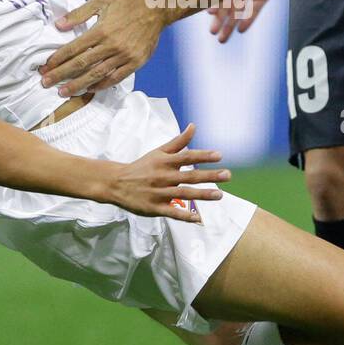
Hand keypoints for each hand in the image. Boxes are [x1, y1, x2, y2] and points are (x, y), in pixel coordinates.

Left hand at [41, 0, 165, 95]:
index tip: (46, 67)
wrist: (155, 8)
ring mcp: (124, 55)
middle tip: (46, 83)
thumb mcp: (100, 0)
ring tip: (64, 92)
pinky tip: (90, 89)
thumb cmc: (126, 2)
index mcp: (101, 30)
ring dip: (78, 84)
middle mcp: (111, 45)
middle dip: (62, 75)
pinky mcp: (135, 62)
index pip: (74, 48)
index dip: (58, 59)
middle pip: (81, 64)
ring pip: (97, 74)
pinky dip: (102, 85)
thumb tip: (58, 25)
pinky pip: (116, 78)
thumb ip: (78, 14)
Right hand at [105, 123, 229, 222]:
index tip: (219, 155)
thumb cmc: (141, 166)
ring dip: (202, 194)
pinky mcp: (154, 208)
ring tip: (220, 194)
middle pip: (189, 176)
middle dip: (209, 176)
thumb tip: (194, 126)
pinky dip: (184, 216)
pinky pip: (171, 212)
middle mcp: (163, 176)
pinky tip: (198, 218)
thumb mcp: (158, 152)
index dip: (203, 156)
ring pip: (183, 194)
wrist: (116, 183)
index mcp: (165, 162)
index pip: (187, 157)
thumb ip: (178, 142)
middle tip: (228, 175)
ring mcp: (159, 193)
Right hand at [207, 0, 284, 42]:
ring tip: (222, 40)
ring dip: (229, 27)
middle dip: (218, 22)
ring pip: (236, 14)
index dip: (212, 5)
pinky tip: (241, 30)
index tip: (208, 12)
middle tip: (213, 33)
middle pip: (225, 10)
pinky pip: (253, 11)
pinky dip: (247, 20)